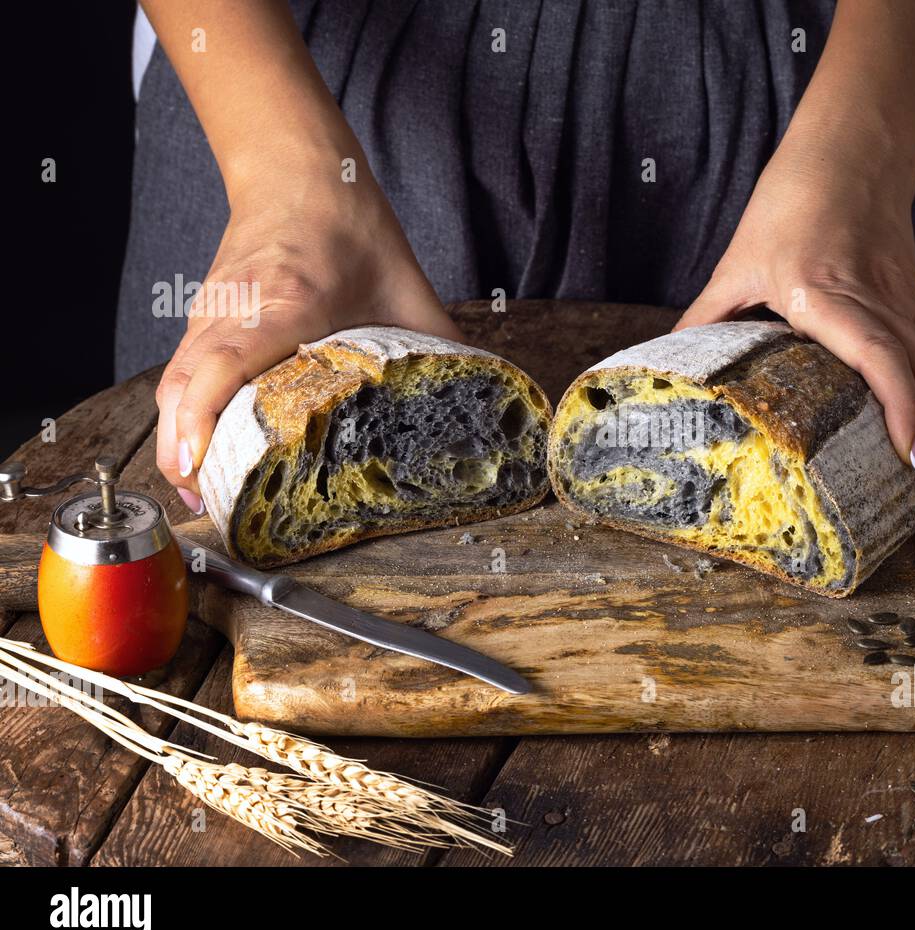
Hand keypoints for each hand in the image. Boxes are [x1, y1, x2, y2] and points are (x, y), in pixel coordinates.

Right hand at [155, 156, 460, 511]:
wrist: (298, 173)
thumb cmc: (350, 228)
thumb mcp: (408, 289)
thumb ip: (440, 347)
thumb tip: (476, 402)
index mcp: (289, 301)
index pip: (227, 361)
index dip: (207, 417)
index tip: (202, 466)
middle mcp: (237, 309)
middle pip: (186, 388)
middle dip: (185, 452)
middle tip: (211, 506)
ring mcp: (211, 313)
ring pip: (173, 385)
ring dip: (177, 442)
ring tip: (202, 494)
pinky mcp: (202, 318)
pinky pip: (178, 374)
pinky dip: (179, 417)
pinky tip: (198, 455)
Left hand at [676, 143, 914, 517]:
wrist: (847, 152)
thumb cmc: (789, 203)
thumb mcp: (736, 262)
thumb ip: (706, 319)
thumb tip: (665, 371)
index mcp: (825, 291)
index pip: (879, 352)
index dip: (900, 405)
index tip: (906, 455)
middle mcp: (877, 299)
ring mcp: (905, 301)